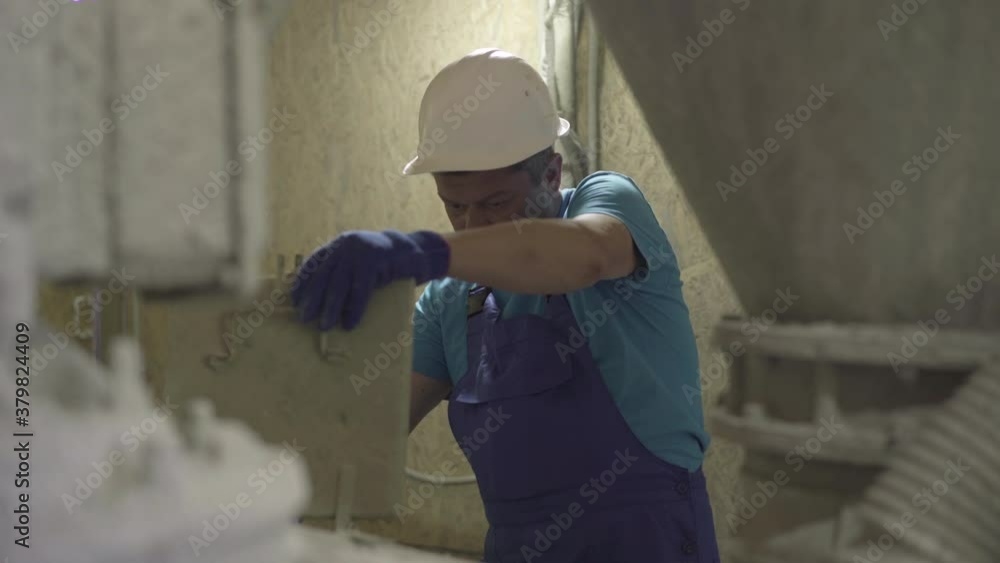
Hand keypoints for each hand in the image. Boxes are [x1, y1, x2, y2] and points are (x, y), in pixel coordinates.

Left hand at [291, 230, 449, 330]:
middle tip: (304, 318)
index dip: (303, 281)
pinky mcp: (375, 260)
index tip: (294, 299)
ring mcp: (361, 250)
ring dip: (330, 308)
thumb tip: (320, 299)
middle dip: (312, 298)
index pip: (314, 262)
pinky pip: (361, 290)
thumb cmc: (386, 264)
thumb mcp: (359, 263)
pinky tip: (349, 323)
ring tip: (324, 325)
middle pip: (323, 275)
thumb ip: (343, 272)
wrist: (417, 252)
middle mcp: (346, 244)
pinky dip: (354, 309)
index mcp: (339, 244)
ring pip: (339, 284)